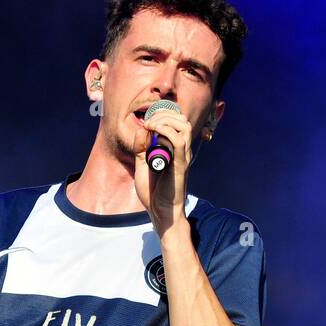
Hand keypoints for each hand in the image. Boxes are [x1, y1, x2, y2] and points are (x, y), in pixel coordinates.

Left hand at [133, 108, 193, 236]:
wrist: (161, 212)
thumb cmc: (153, 192)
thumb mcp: (142, 165)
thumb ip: (141, 148)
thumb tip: (142, 129)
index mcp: (174, 149)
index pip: (176, 121)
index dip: (162, 114)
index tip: (146, 120)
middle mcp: (182, 150)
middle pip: (182, 119)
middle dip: (164, 113)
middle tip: (148, 121)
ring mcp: (182, 156)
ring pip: (183, 125)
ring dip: (165, 120)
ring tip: (151, 126)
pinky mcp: (180, 164)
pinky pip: (178, 140)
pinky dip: (165, 131)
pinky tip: (153, 133)